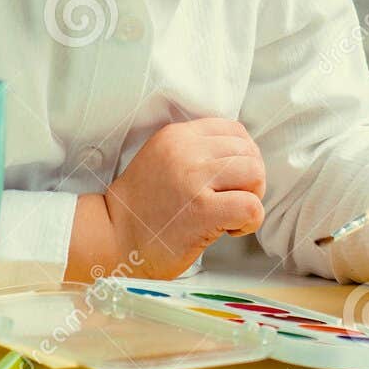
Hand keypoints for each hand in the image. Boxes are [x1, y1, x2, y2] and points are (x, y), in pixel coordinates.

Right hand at [96, 118, 265, 279]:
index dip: (243, 156)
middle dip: (251, 180)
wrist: (114, 238)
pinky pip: (251, 206)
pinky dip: (250, 221)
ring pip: (255, 174)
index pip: (234, 129)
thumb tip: (242, 153)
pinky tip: (230, 229)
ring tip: (230, 214)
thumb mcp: (164, 160)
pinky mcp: (201, 210)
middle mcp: (185, 151)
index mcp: (178, 135)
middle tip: (232, 201)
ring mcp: (193, 179)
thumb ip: (197, 151)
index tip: (232, 179)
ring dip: (251, 198)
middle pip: (249, 152)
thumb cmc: (143, 208)